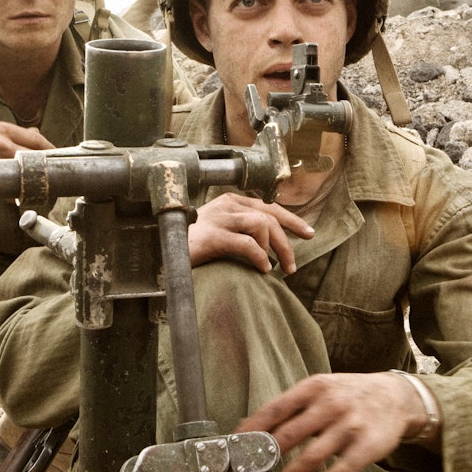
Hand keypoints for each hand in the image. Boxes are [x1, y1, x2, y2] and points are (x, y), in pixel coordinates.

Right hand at [0, 122, 54, 202]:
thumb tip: (37, 137)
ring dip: (34, 182)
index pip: (38, 140)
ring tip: (40, 188)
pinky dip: (15, 193)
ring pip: (25, 173)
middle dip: (47, 167)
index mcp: (3, 129)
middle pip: (36, 156)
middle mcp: (1, 141)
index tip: (59, 159)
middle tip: (54, 176)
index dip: (52, 151)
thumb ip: (12, 135)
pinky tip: (17, 196)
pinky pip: (9, 188)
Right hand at [188, 192, 313, 274]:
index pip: (268, 206)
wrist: (163, 252)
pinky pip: (246, 244)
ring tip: (275, 268)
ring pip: (262, 225)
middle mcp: (226, 205)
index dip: (291, 219)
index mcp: (230, 202)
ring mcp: (219, 218)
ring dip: (274, 249)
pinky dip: (259, 257)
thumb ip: (242, 229)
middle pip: (269, 216)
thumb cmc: (192, 245)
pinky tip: (262, 269)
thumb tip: (272, 243)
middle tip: (294, 266)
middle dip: (287, 241)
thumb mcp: (220, 229)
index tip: (308, 233)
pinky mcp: (213, 236)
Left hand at [235, 372, 436, 471]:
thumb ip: (293, 405)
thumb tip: (255, 425)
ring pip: (311, 457)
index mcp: (314, 387)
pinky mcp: (365, 447)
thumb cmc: (349, 394)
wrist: (394, 397)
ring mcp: (348, 425)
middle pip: (289, 434)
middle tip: (257, 468)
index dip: (254, 428)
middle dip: (269, 455)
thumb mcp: (321, 388)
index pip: (276, 408)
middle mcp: (329, 404)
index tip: (239, 443)